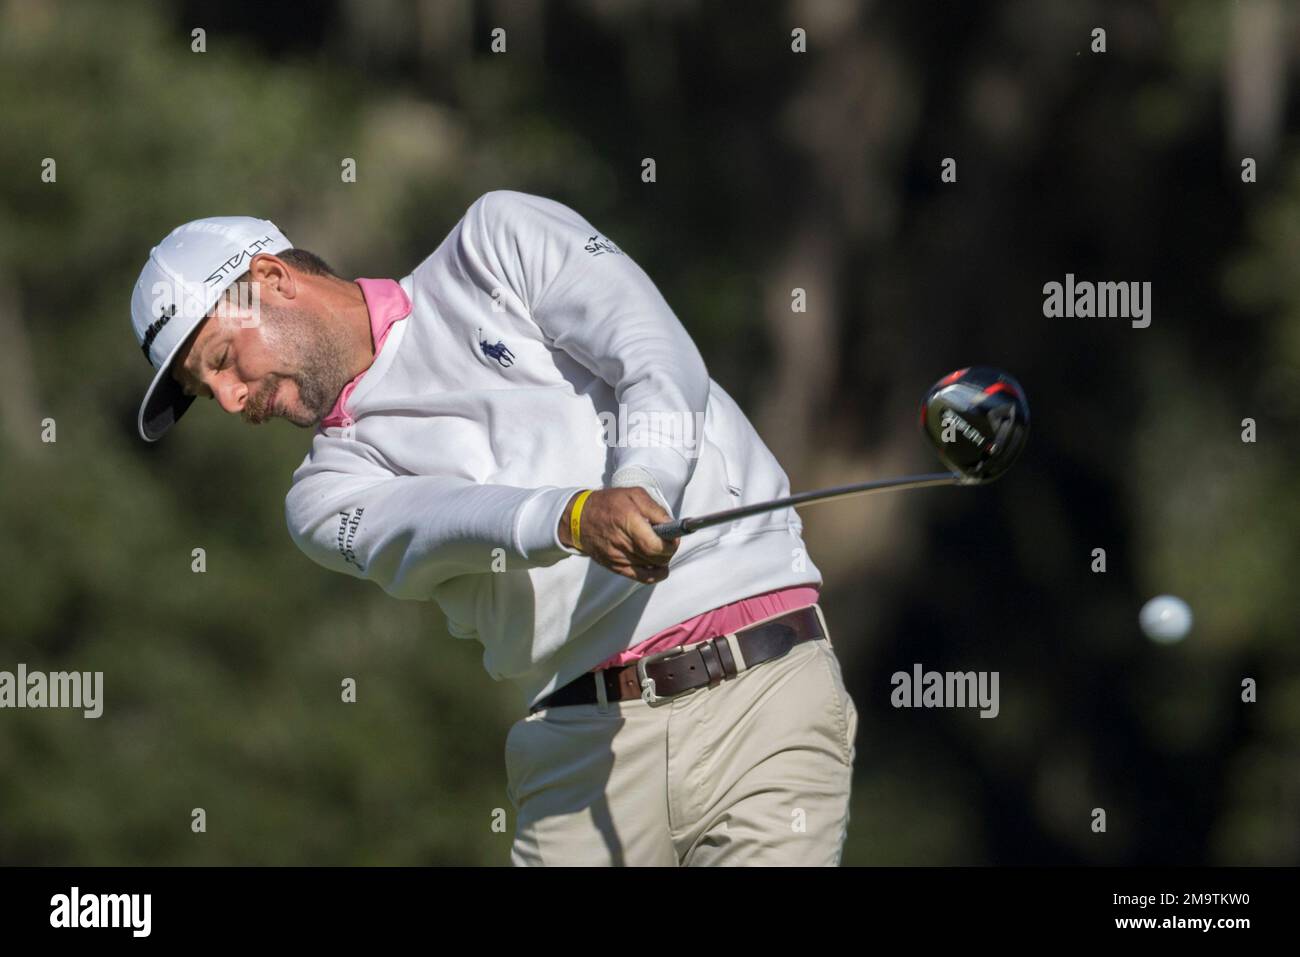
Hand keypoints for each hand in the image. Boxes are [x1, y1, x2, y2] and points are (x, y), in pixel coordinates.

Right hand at [559, 487, 677, 583]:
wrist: (578, 518)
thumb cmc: (608, 503)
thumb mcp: (634, 494)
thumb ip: (655, 509)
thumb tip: (672, 525)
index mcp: (628, 521)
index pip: (656, 545)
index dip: (671, 544)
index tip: (674, 537)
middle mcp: (622, 542)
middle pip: (656, 557)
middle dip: (669, 551)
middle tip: (669, 541)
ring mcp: (618, 557)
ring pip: (651, 567)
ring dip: (661, 559)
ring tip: (658, 546)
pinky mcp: (615, 567)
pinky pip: (642, 577)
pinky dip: (655, 574)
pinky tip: (659, 566)